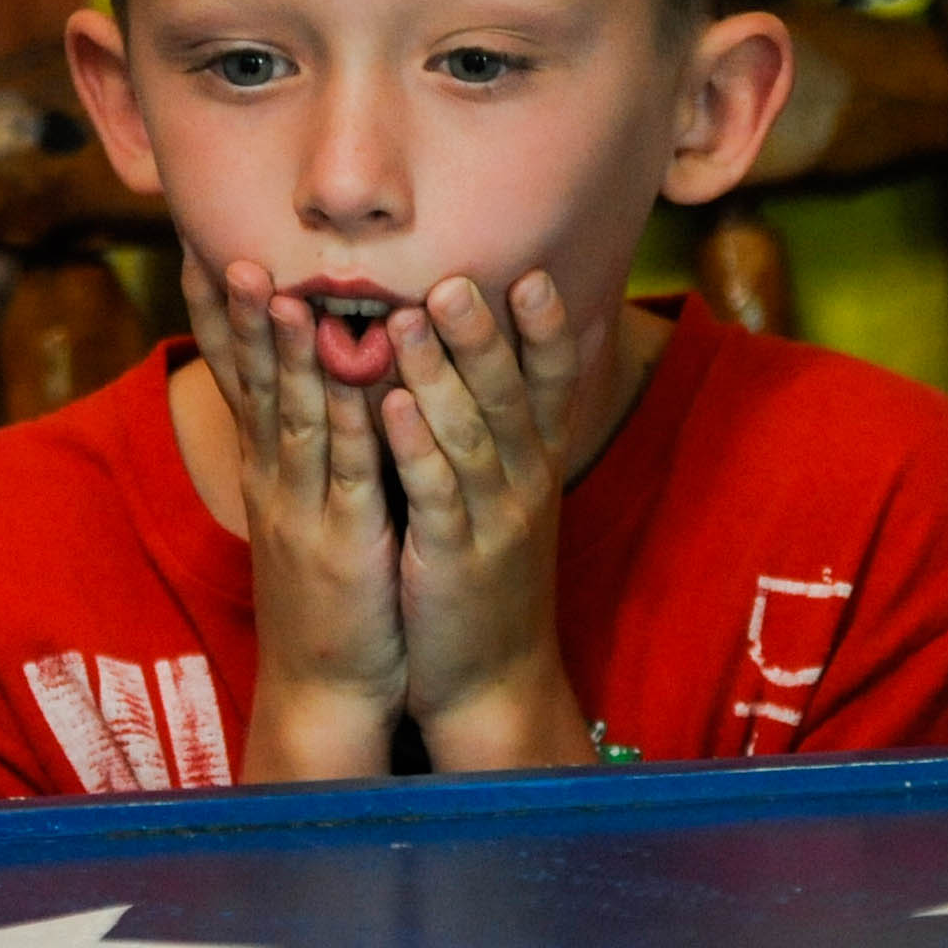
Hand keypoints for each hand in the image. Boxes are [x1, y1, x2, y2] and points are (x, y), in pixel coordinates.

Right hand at [185, 252, 406, 776]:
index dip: (221, 318)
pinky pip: (352, 477)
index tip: (203, 252)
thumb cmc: (332, 599)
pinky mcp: (347, 546)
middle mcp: (277, 483)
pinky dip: (356, 427)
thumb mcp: (310, 514)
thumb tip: (317, 386)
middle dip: (243, 318)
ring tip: (282, 295)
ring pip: (297, 419)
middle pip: (255, 386)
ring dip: (290, 358)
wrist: (325, 692)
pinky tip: (362, 386)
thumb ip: (311, 451)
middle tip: (227, 252)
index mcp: (270, 471)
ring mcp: (306, 513)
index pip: (239, 379)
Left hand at [380, 271, 601, 769]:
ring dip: (441, 374)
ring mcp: (493, 521)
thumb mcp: (507, 491)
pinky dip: (417, 448)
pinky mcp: (454, 560)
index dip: (548, 328)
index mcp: (537, 459)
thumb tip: (479, 344)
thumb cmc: (486, 569)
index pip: (555, 380)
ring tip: (411, 317)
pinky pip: (438, 495)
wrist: (490, 675)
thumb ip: (496, 422)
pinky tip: (392, 406)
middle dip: (483, 333)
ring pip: (471, 436)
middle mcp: (525, 482)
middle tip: (455, 277)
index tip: (532, 272)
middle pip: (509, 394)